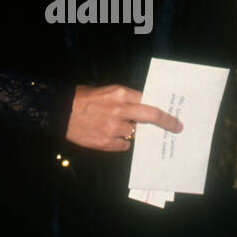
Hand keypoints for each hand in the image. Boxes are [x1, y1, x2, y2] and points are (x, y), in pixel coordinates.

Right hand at [65, 84, 182, 152]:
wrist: (59, 112)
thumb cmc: (82, 98)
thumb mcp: (106, 91)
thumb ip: (125, 99)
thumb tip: (143, 107)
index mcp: (120, 94)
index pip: (149, 101)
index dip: (162, 109)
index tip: (173, 116)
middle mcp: (119, 110)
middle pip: (152, 116)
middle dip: (168, 122)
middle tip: (177, 127)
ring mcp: (113, 128)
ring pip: (134, 133)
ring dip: (130, 131)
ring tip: (115, 126)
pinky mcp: (105, 142)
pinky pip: (123, 145)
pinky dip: (120, 142)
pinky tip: (109, 136)